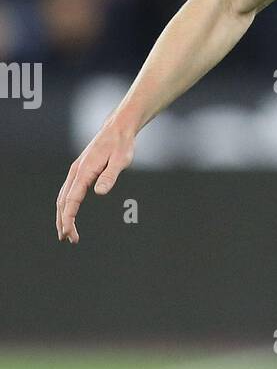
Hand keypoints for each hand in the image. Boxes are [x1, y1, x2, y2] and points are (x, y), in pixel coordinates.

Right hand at [56, 121, 135, 242]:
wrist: (118, 129)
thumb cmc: (121, 145)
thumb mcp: (120, 160)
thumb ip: (110, 176)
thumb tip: (100, 192)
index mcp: (84, 171)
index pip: (71, 199)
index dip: (68, 218)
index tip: (69, 232)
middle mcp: (76, 171)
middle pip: (63, 201)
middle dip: (64, 221)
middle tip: (68, 239)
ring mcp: (76, 171)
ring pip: (63, 197)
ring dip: (63, 215)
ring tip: (66, 233)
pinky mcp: (80, 171)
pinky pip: (68, 191)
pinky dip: (66, 205)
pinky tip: (69, 214)